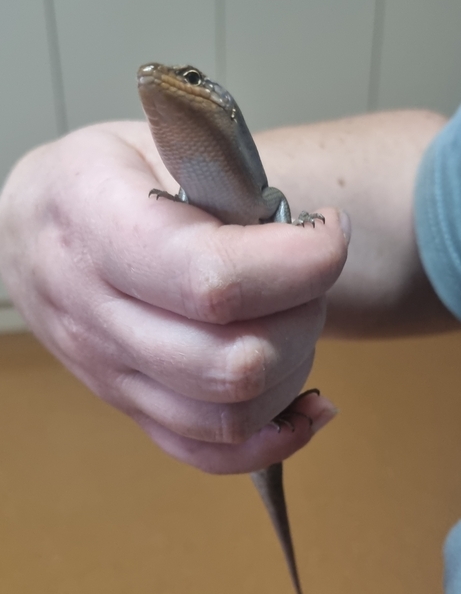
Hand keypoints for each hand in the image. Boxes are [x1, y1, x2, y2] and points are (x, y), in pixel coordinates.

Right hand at [0, 122, 347, 472]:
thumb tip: (295, 226)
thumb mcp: (150, 140)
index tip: (327, 229)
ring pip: (229, 415)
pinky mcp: (130, 409)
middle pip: (231, 362)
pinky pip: (209, 453)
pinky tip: (305, 401)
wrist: (33, 231)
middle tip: (309, 273)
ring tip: (298, 317)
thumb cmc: (103, 180)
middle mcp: (93, 313)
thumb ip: (220, 175)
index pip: (210, 280)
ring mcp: (109, 373)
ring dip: (293, 370)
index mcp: (94, 225)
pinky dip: (275, 437)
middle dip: (303, 316)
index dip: (296, 265)